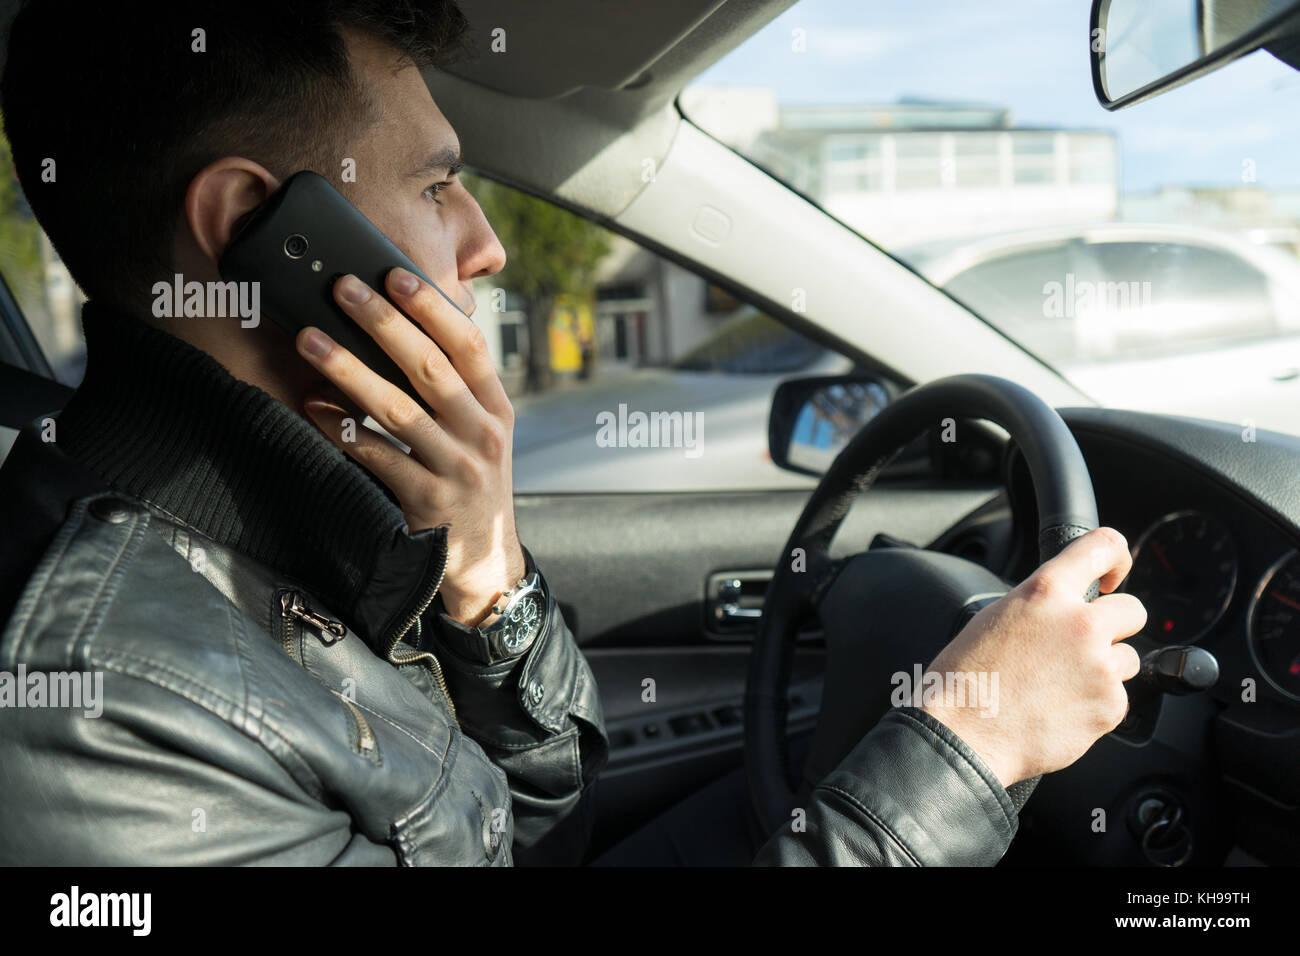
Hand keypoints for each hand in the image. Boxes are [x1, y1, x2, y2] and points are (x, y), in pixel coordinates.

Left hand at [295, 267, 524, 625]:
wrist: (487, 557)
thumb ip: (456, 389)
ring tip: (309, 339)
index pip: (469, 346)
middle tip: (342, 289)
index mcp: (496, 408)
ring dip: (349, 369)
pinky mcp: (428, 500)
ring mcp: (457, 468)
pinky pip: (378, 457)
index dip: (432, 308)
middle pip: (430, 367)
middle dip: (383, 323)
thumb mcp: (481, 432)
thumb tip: (403, 328)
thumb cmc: (472, 482)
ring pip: (398, 408)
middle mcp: (483, 434)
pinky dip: (342, 428)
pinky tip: (312, 406)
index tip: (395, 275)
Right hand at [921, 527, 1144, 787]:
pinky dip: (1095, 704)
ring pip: (1127, 659)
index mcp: (1045, 592)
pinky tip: (1059, 710)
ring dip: (1104, 669)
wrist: (962, 735)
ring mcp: (1100, 667)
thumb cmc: (964, 681)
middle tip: (1083, 645)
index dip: (1114, 558)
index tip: (1112, 574)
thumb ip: (1038, 607)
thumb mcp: (993, 618)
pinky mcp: (1110, 707)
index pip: (1102, 546)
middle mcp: (1080, 624)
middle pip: (1132, 610)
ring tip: (1061, 686)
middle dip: (1113, 626)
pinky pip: (1118, 698)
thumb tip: (1059, 611)